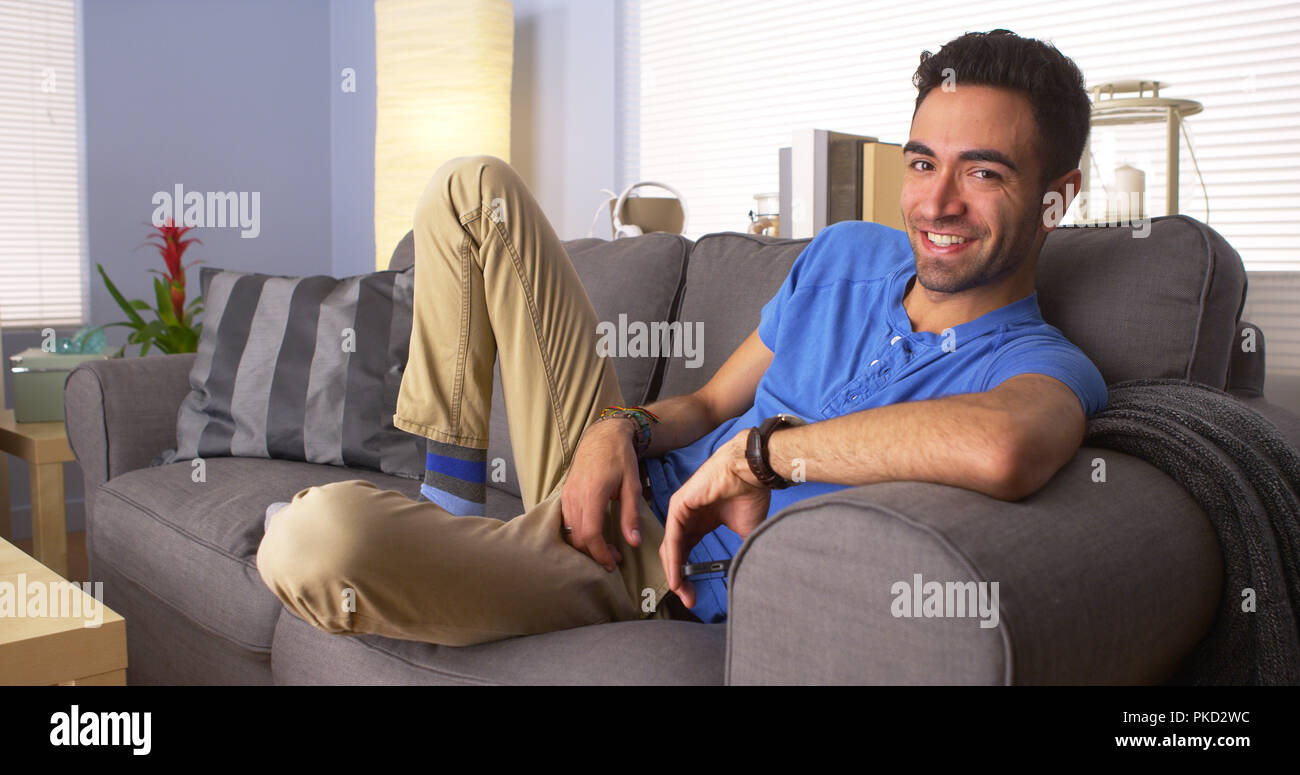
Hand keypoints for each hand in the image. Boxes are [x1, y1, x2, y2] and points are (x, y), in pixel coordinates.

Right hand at [559, 418, 642, 571]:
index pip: (590, 534)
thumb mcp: (632, 485)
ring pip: (570, 531)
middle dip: (595, 553)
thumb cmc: (620, 458)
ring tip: (605, 549)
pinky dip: (577, 534)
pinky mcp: (565, 494)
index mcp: (592, 494)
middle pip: (578, 537)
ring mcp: (567, 495)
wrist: (602, 436)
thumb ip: (631, 515)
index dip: (600, 553)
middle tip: (613, 559)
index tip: (612, 564)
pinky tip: (592, 536)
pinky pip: (566, 522)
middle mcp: (575, 496)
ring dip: (586, 545)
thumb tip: (633, 542)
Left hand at [660, 431, 770, 607]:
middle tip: (688, 600)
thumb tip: (747, 573)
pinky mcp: (678, 506)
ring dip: (674, 572)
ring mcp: (680, 511)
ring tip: (681, 593)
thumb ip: (741, 551)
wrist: (751, 470)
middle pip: (674, 554)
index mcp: (699, 523)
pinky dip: (673, 559)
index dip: (687, 575)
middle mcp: (686, 518)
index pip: (686, 553)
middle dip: (679, 579)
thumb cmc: (749, 493)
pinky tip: (676, 576)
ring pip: (671, 547)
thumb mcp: (746, 531)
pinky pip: (673, 537)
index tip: (693, 596)